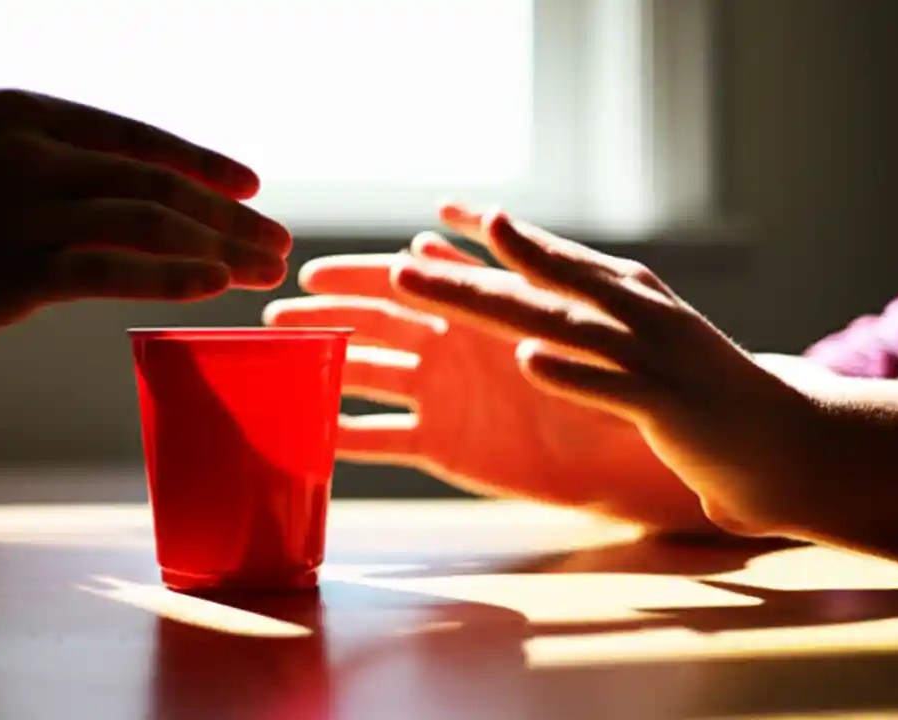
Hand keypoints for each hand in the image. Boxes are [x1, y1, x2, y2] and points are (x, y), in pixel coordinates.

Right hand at [0, 89, 290, 345]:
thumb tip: (66, 187)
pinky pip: (111, 270)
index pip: (135, 139)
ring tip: (265, 270)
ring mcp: (24, 206)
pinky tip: (214, 285)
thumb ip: (16, 168)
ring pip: (148, 222)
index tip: (246, 184)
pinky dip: (170, 275)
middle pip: (158, 182)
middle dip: (229, 214)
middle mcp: (34, 150)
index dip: (199, 163)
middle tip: (279, 241)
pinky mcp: (11, 267)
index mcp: (23, 115)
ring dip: (219, 247)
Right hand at [264, 228, 714, 531]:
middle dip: (322, 320)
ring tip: (276, 369)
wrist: (625, 442)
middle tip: (272, 316)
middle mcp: (445, 350)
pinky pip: (383, 441)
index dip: (354, 277)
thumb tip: (429, 236)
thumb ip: (491, 273)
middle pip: (369, 328)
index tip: (307, 271)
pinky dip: (345, 439)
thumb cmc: (598, 369)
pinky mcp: (441, 446)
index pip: (399, 284)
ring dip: (322, 372)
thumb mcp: (549, 310)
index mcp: (469, 310)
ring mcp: (439, 398)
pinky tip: (308, 436)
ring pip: (364, 379)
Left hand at [390, 204, 817, 534]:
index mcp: (627, 294)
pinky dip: (570, 373)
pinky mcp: (667, 404)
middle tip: (406, 260)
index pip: (547, 255)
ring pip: (560, 322)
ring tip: (445, 284)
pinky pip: (610, 386)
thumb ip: (593, 319)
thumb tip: (529, 318)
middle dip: (467, 271)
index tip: (439, 212)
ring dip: (494, 302)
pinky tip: (529, 361)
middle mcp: (634, 311)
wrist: (789, 439)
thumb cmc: (704, 392)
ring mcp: (650, 355)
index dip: (494, 234)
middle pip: (535, 285)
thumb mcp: (645, 340)